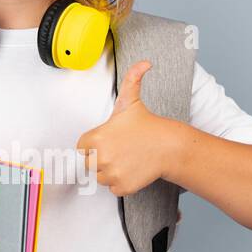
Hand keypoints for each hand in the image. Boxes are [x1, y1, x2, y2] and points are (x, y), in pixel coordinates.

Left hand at [75, 60, 176, 197]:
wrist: (169, 147)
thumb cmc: (147, 124)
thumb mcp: (132, 101)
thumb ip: (132, 79)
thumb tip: (145, 62)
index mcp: (95, 138)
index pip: (82, 147)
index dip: (94, 143)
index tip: (109, 139)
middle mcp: (100, 158)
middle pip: (90, 164)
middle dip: (102, 158)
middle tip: (121, 149)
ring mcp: (111, 174)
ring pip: (101, 177)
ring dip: (111, 171)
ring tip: (128, 158)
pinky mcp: (121, 187)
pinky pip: (113, 189)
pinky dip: (121, 183)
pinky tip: (133, 169)